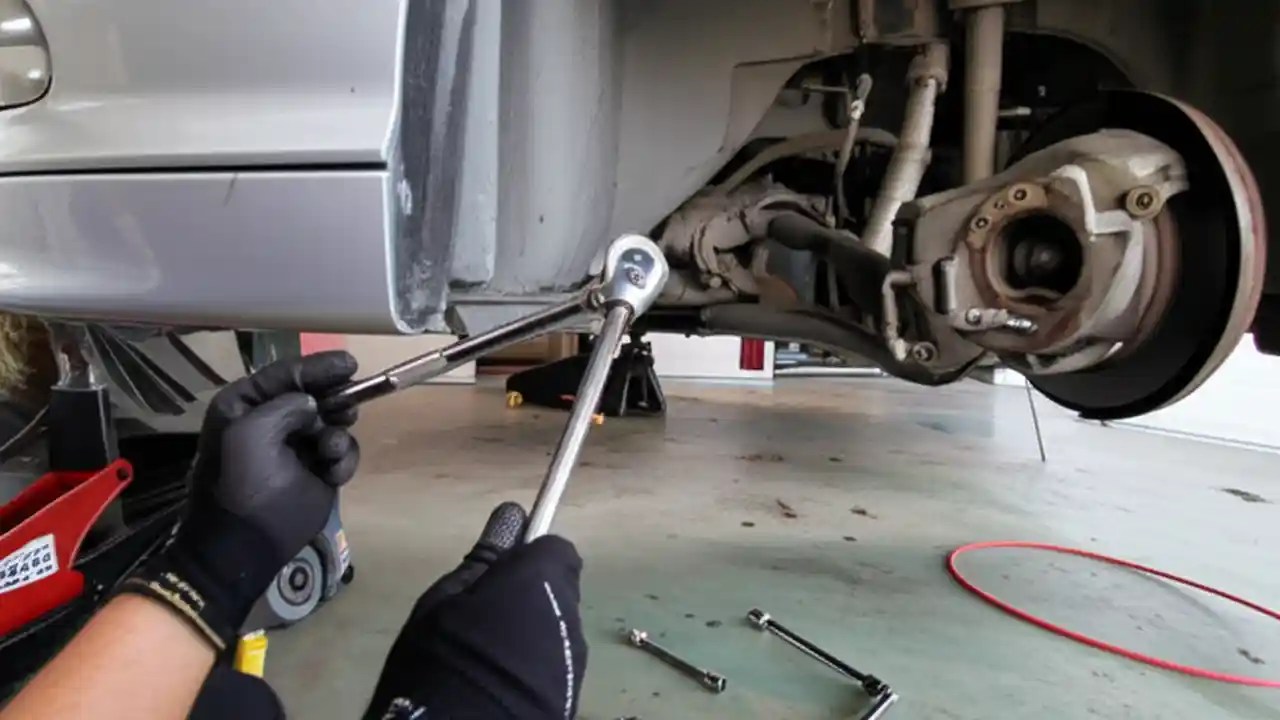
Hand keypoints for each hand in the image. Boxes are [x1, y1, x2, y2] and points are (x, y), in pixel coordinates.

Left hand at [121, 352, 360, 650]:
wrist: (243, 545)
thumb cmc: (241, 484)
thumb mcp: (251, 432)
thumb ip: (286, 404)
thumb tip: (312, 405)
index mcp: (245, 406)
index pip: (287, 375)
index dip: (318, 367)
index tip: (349, 363)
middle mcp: (271, 421)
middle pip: (315, 395)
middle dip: (333, 400)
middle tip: (346, 408)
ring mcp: (296, 447)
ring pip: (334, 423)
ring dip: (337, 436)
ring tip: (328, 452)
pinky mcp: (317, 472)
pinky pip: (342, 453)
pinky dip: (342, 461)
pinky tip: (332, 473)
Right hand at [364, 503, 586, 719]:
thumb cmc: (442, 658)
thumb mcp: (443, 601)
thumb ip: (485, 559)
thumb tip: (512, 515)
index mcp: (541, 579)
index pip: (554, 548)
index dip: (525, 558)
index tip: (493, 576)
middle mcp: (569, 613)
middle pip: (557, 590)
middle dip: (527, 596)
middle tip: (480, 620)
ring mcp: (576, 657)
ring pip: (556, 628)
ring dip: (530, 632)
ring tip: (486, 658)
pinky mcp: (573, 693)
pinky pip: (555, 664)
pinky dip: (533, 666)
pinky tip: (502, 684)